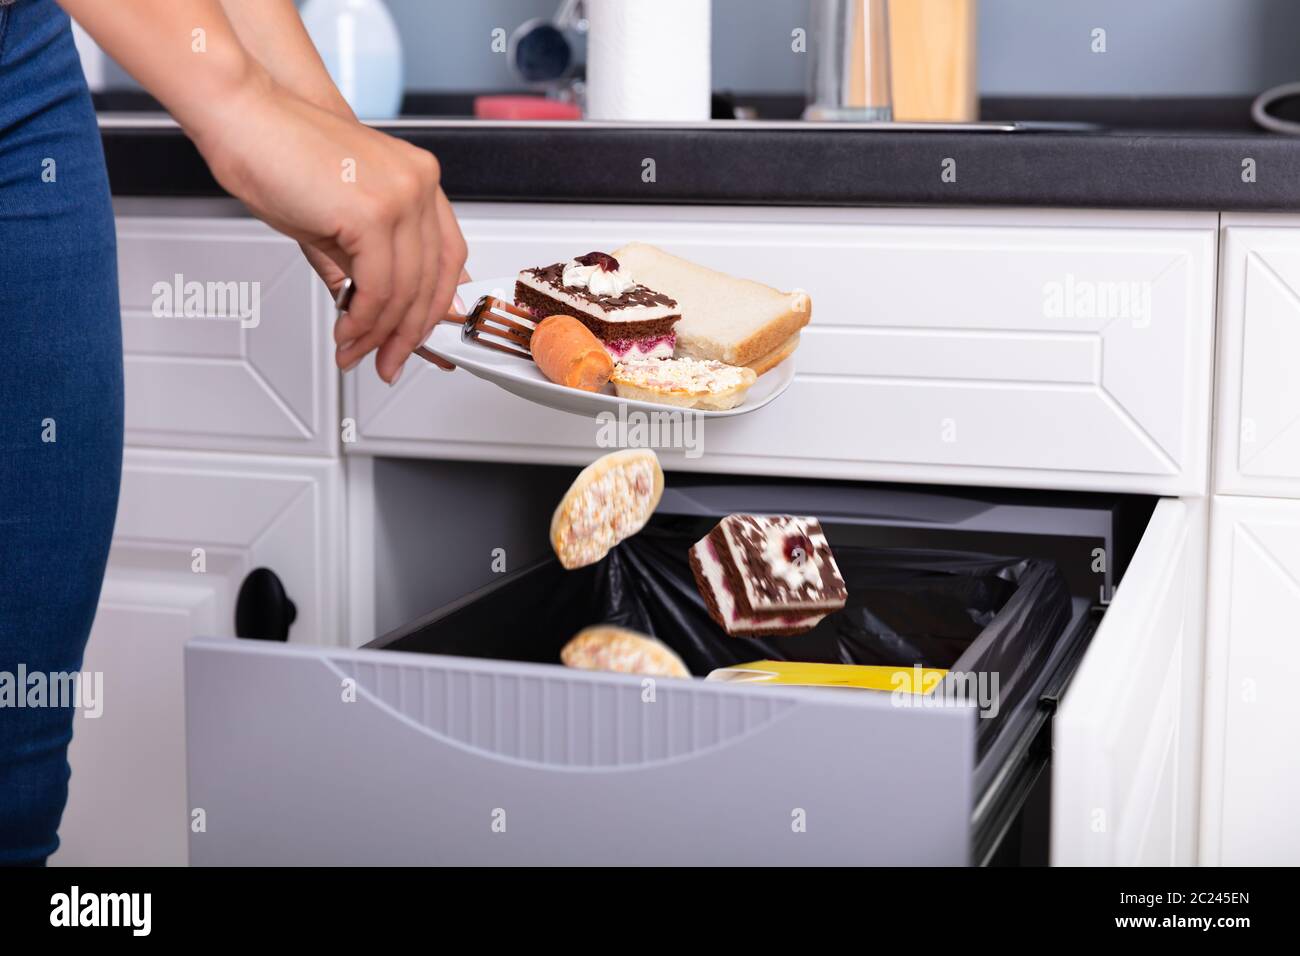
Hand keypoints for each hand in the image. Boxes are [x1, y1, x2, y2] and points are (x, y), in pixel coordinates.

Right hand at [194, 73, 467, 382]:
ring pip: (406, 291)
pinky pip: (380, 288)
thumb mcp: (339, 220)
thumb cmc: (280, 154)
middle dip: (408, 334)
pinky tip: (348, 333)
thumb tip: (384, 312)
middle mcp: (419, 184)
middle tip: (388, 362)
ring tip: (356, 353)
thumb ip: (370, 264)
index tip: (423, 339)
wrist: (242, 113)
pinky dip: (363, 322)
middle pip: (432, 281)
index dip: (436, 307)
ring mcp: (401, 196)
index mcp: (419, 180)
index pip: (448, 258)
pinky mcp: (374, 214)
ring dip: (379, 334)